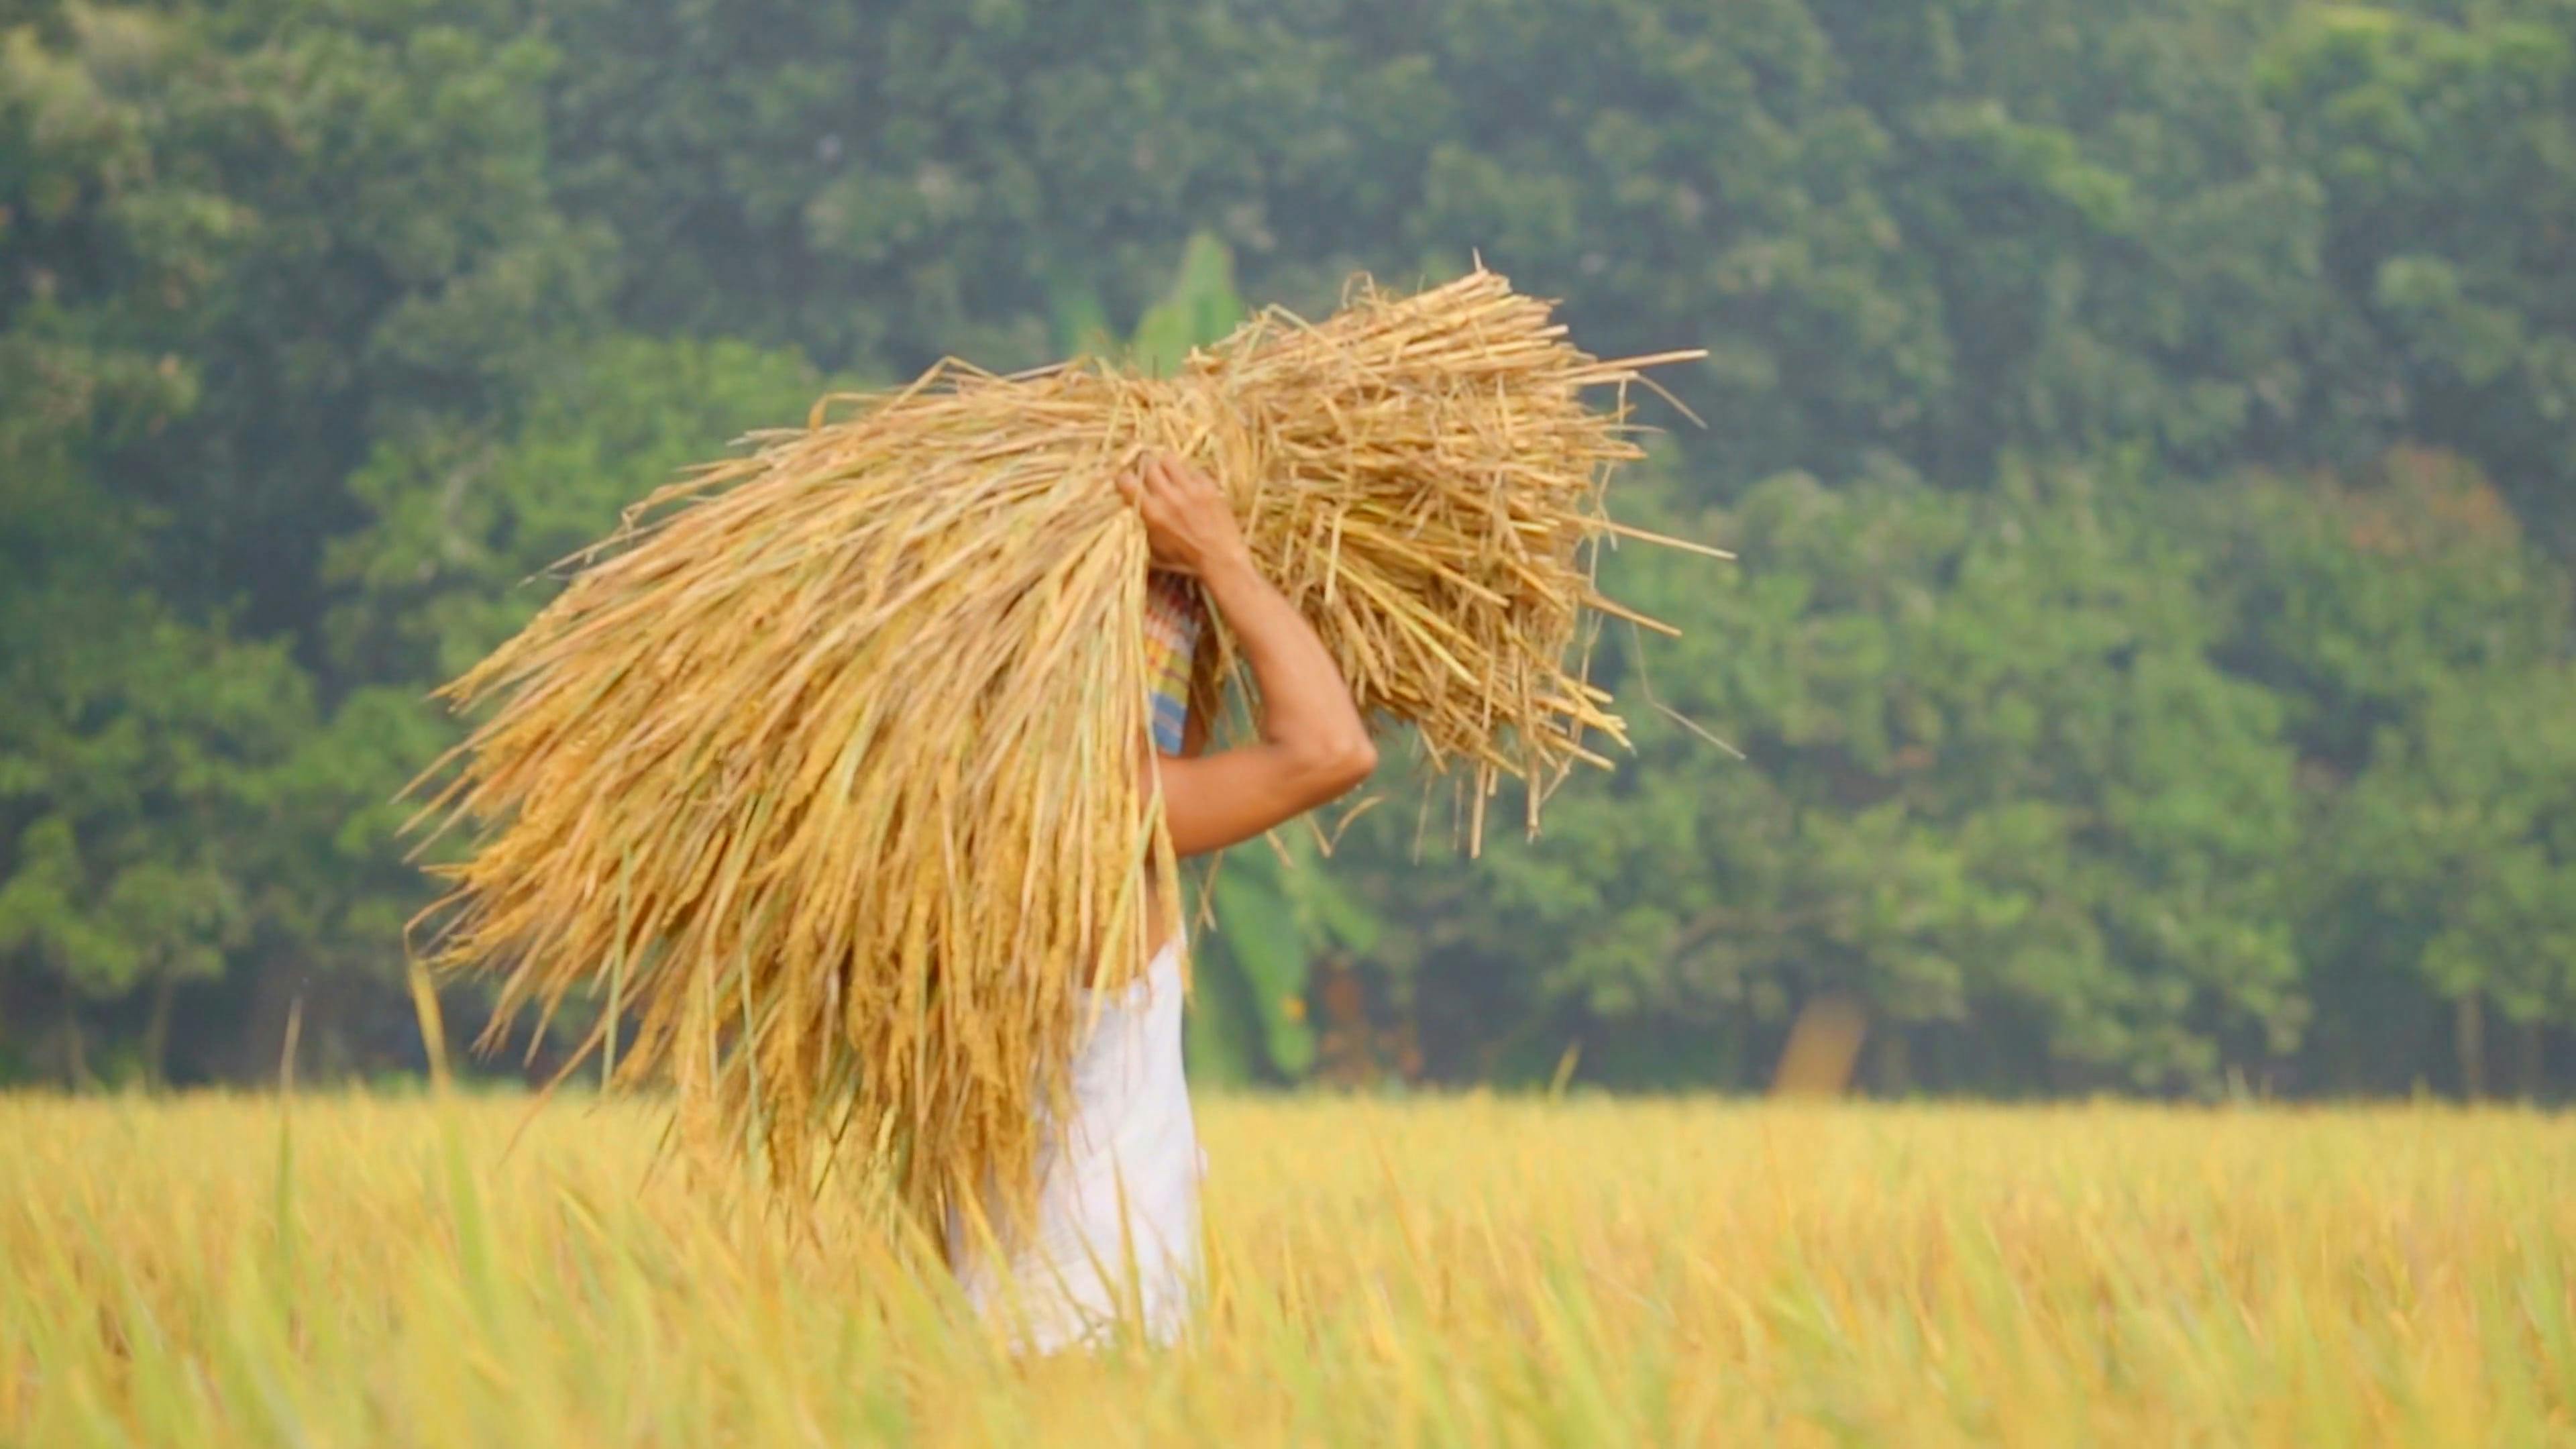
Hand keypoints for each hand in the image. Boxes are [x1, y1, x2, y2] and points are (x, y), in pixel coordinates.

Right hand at [1116, 452, 1250, 578]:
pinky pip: (1193, 470)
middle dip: (1147, 468)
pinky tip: (1194, 487)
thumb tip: (1132, 506)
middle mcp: (1168, 496)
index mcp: (1152, 512)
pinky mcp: (1207, 486)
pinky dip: (1191, 477)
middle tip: (1151, 474)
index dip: (1125, 478)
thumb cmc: (1185, 556)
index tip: (1128, 480)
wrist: (1219, 556)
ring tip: (1171, 474)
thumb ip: (1143, 523)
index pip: (1128, 482)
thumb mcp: (1155, 545)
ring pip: (1169, 459)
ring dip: (1167, 466)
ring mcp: (1189, 489)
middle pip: (1149, 465)